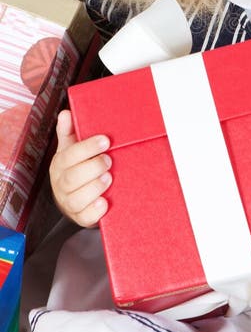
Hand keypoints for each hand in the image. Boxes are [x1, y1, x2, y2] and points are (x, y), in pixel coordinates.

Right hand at [49, 109, 112, 226]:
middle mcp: (62, 184)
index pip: (69, 155)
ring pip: (78, 198)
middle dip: (93, 167)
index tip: (105, 140)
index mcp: (60, 165)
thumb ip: (69, 132)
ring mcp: (70, 202)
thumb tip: (66, 113)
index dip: (87, 147)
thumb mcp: (71, 150)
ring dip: (95, 187)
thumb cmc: (76, 169)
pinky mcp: (80, 217)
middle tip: (109, 160)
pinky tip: (105, 202)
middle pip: (73, 177)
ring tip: (109, 178)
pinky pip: (85, 217)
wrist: (75, 199)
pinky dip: (95, 211)